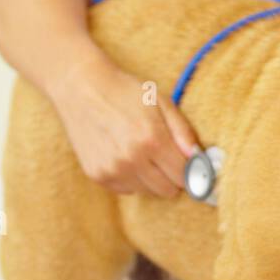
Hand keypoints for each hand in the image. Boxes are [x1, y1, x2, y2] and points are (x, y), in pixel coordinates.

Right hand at [49, 51, 198, 196]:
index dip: (191, 170)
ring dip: (152, 178)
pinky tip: (125, 155)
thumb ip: (183, 131)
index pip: (184, 175)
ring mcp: (112, 169)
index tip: (190, 163)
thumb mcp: (161, 102)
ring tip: (143, 152)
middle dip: (172, 176)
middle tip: (166, 156)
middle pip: (167, 190)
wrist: (81, 88)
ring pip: (148, 192)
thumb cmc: (125, 92)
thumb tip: (198, 158)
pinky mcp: (97, 175)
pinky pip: (127, 189)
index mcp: (152, 139)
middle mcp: (131, 159)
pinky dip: (132, 178)